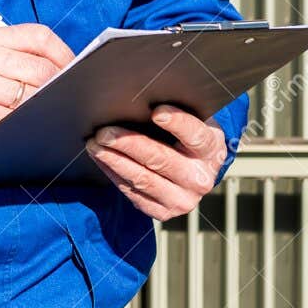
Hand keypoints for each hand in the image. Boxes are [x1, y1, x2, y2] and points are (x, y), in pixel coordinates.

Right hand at [0, 24, 73, 156]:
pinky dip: (24, 127)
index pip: (39, 36)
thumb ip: (18, 59)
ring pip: (31, 97)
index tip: (75, 72)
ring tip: (41, 118)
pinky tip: (22, 130)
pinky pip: (14, 120)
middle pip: (41, 70)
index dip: (64, 55)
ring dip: (42, 110)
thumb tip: (68, 68)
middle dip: (58, 89)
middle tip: (62, 103)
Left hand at [86, 104, 227, 221]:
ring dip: (114, 161)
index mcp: (212, 150)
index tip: (156, 112)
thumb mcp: (193, 119)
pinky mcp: (164, 212)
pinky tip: (101, 159)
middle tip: (104, 132)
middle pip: (161, 160)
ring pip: (143, 180)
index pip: (196, 136)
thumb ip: (176, 109)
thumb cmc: (187, 134)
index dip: (177, 123)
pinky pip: (133, 194)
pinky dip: (114, 175)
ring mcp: (183, 200)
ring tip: (94, 145)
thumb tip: (141, 95)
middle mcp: (201, 179)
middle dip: (129, 144)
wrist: (195, 168)